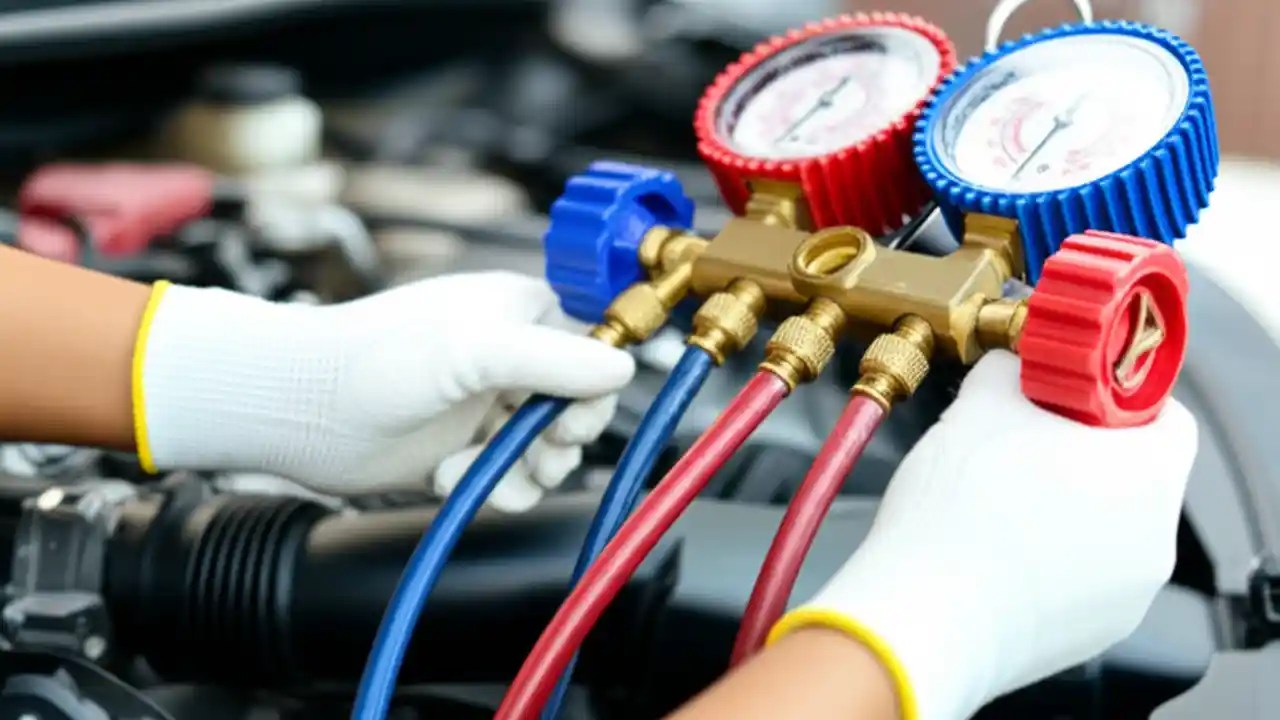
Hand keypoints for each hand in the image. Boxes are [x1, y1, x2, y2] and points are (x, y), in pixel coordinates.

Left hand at [136, 272, 634, 510]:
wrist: (300, 412)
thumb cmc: (370, 360)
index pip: (590, 344)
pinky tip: (458, 478)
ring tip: (492, 474)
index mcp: (517, 311)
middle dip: (562, 435)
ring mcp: (485, 401)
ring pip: (546, 445)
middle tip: (543, 450)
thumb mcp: (472, 353)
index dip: (593, 385)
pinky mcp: (465, 445)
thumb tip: (622, 366)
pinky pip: (512, 473)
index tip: (576, 414)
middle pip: (576, 403)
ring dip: (529, 468)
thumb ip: (552, 359)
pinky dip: (497, 485)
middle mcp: (507, 353)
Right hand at [772, 351, 1196, 719]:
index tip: (1064, 389)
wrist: (920, 615)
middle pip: (1128, 468)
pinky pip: (1075, 571)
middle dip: (1073, 447)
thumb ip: (1012, 367)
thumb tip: (1014, 362)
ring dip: (1055, 501)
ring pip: (1099, 522)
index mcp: (1148, 472)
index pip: (1161, 409)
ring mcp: (1124, 593)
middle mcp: (1153, 537)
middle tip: (1017, 436)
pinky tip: (988, 540)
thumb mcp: (981, 403)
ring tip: (991, 493)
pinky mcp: (1088, 630)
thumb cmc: (957, 517)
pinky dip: (1041, 550)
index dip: (1107, 391)